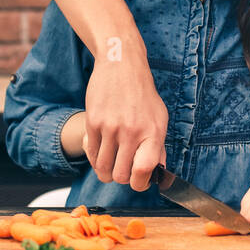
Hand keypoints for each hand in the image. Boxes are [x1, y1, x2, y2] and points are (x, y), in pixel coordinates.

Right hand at [82, 51, 167, 190]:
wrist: (122, 66)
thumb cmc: (142, 94)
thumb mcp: (159, 118)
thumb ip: (158, 147)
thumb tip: (156, 173)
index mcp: (152, 132)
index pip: (144, 171)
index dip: (140, 183)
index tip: (137, 180)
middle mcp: (132, 131)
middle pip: (120, 176)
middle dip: (120, 178)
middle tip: (122, 169)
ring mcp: (110, 127)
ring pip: (102, 168)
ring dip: (105, 171)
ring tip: (110, 162)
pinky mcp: (93, 122)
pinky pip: (91, 154)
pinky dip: (95, 158)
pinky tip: (102, 149)